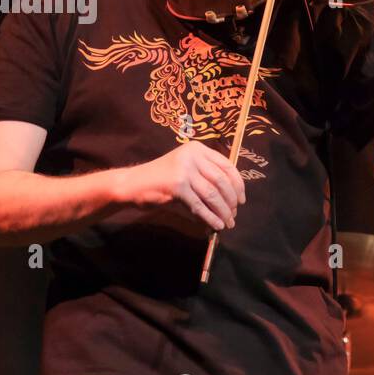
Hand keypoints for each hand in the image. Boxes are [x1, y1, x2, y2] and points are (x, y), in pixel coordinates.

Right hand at [116, 141, 245, 231]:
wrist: (132, 184)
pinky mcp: (177, 187)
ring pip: (213, 195)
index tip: (241, 200)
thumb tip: (232, 197)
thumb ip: (207, 175)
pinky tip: (216, 225)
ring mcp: (184, 170)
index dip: (238, 185)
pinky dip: (210, 217)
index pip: (227, 166)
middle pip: (222, 181)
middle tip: (234, 214)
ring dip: (223, 211)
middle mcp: (192, 156)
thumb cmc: (161, 178)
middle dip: (231, 201)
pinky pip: (200, 206)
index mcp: (198, 149)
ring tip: (228, 222)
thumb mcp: (186, 168)